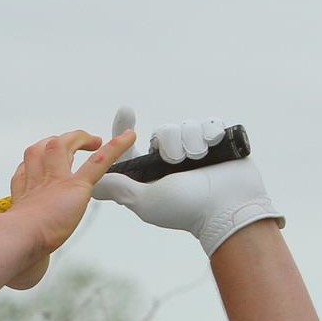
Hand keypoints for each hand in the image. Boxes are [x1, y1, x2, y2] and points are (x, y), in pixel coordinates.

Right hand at [5, 128, 135, 289]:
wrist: (14, 241)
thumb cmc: (11, 252)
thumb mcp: (19, 253)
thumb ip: (25, 264)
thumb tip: (23, 281)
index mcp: (22, 199)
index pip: (24, 174)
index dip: (30, 166)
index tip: (35, 165)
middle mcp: (36, 184)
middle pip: (40, 151)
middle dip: (54, 143)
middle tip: (69, 145)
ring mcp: (54, 181)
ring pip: (62, 146)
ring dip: (77, 138)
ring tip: (92, 139)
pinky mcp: (74, 186)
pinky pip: (98, 162)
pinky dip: (116, 148)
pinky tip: (129, 137)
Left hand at [92, 108, 283, 255]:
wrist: (230, 208)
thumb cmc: (186, 209)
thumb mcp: (146, 200)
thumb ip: (120, 188)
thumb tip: (91, 184)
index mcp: (149, 175)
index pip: (130, 149)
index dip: (123, 130)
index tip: (125, 111)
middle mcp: (170, 163)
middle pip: (161, 133)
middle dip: (169, 143)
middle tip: (176, 161)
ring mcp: (194, 152)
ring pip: (183, 127)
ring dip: (190, 142)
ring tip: (199, 160)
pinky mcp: (215, 143)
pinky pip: (206, 123)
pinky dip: (209, 135)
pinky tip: (213, 150)